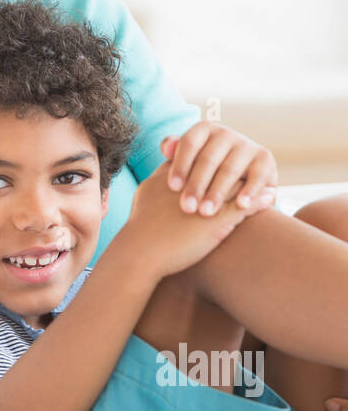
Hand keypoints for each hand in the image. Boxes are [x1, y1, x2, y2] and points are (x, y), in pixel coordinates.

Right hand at [126, 160, 276, 279]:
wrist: (140, 252)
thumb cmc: (141, 227)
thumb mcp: (146, 191)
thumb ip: (159, 176)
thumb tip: (167, 165)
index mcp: (176, 172)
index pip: (202, 158)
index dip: (217, 160)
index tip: (231, 162)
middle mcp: (193, 182)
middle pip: (222, 167)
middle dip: (240, 168)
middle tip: (255, 169)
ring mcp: (205, 200)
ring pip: (236, 184)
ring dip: (254, 183)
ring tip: (269, 184)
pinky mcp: (215, 220)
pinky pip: (243, 206)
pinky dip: (258, 201)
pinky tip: (269, 198)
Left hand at [159, 125, 277, 216]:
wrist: (237, 186)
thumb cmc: (203, 175)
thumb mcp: (188, 164)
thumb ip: (175, 154)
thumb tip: (166, 148)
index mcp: (204, 130)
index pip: (189, 143)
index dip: (181, 164)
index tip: (172, 187)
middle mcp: (226, 134)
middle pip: (208, 158)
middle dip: (196, 185)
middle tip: (187, 207)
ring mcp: (247, 145)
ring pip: (229, 169)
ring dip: (218, 192)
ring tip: (206, 212)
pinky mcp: (265, 159)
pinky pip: (257, 175)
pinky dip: (250, 191)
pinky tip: (241, 205)